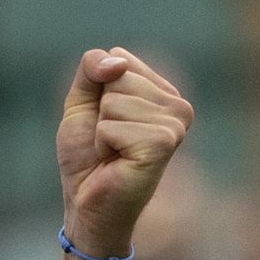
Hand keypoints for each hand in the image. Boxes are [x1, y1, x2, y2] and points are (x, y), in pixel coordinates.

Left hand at [57, 47, 194, 257]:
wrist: (87, 201)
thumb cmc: (87, 156)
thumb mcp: (81, 103)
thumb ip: (91, 70)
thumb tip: (116, 63)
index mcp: (163, 91)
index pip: (118, 58)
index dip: (96, 91)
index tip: (104, 120)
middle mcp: (178, 104)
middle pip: (118, 76)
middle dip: (99, 110)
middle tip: (108, 140)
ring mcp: (175, 124)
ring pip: (113, 101)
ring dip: (101, 130)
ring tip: (113, 151)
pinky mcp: (163, 143)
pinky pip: (111, 126)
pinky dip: (102, 143)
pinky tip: (117, 161)